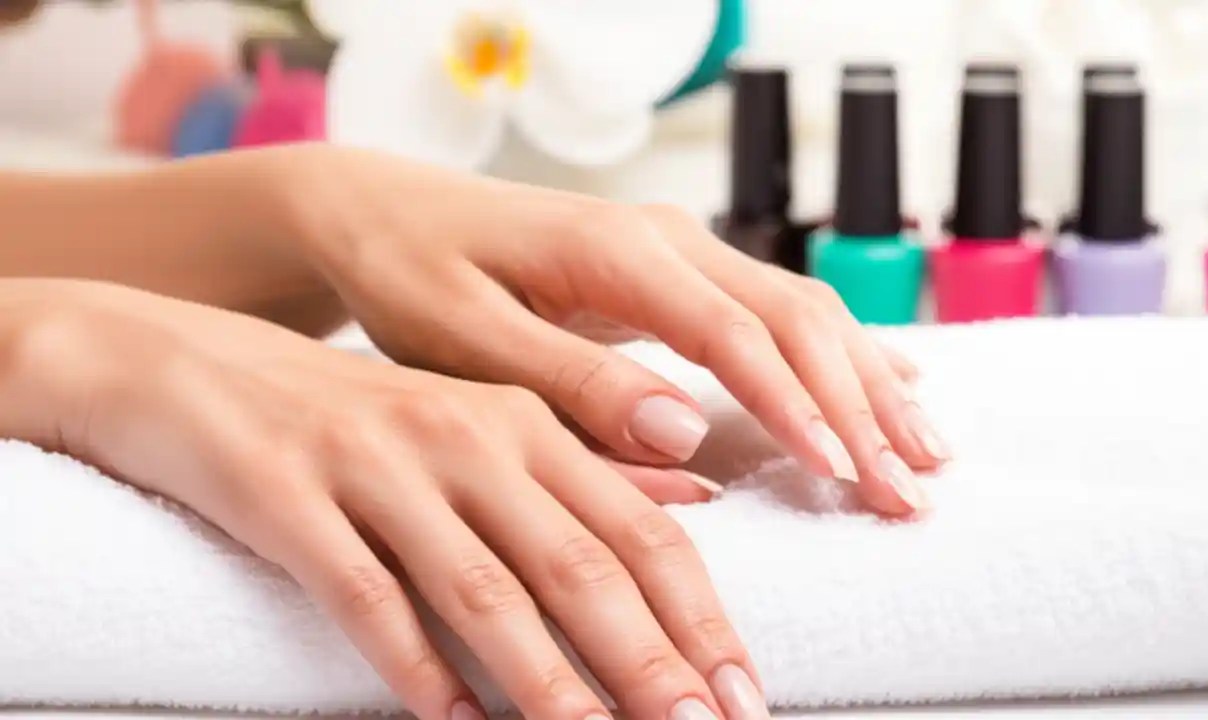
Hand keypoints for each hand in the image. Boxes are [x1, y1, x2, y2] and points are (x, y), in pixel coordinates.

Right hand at [0, 280, 763, 719]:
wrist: (188, 360)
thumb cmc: (353, 412)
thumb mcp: (478, 421)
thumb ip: (584, 465)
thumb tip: (694, 500)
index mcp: (522, 421)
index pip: (639, 529)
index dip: (700, 616)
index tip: (744, 694)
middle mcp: (463, 436)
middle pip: (579, 565)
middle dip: (649, 662)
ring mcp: (375, 463)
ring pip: (482, 590)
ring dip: (547, 684)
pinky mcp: (287, 493)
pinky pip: (361, 593)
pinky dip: (410, 665)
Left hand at [269, 145, 947, 515]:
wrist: (383, 215)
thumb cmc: (412, 276)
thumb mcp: (467, 338)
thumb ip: (572, 381)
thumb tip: (685, 430)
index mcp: (616, 252)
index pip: (735, 330)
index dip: (798, 403)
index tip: (844, 474)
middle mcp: (665, 240)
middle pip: (795, 317)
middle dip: (860, 406)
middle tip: (908, 491)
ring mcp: (678, 251)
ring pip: (803, 310)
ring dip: (869, 383)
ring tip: (925, 455)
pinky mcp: (675, 273)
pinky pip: (779, 310)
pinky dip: (840, 355)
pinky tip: (890, 384)